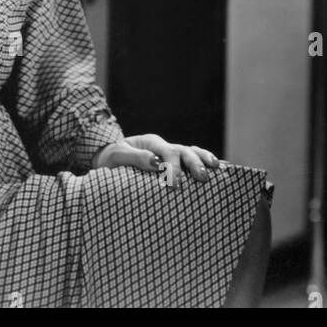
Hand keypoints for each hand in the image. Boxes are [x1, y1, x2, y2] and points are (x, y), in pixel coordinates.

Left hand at [92, 133, 220, 186]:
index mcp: (151, 142)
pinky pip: (191, 158)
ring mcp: (170, 153)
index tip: (174, 184)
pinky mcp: (173, 162)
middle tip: (202, 178)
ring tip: (214, 169)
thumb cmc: (111, 159)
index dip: (173, 167)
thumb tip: (156, 164)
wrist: (108, 158)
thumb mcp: (117, 156)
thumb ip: (136, 158)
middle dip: (194, 164)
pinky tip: (217, 169)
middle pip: (183, 150)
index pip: (167, 152)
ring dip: (203, 159)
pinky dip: (204, 161)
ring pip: (191, 151)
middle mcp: (163, 146)